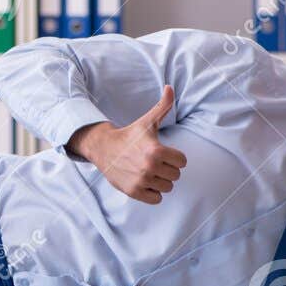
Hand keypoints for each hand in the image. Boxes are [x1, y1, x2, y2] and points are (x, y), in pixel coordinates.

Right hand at [66, 85, 186, 203]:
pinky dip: (153, 193)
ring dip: (160, 181)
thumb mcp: (147, 121)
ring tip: (148, 171)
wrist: (103, 148)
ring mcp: (141, 181)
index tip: (163, 152)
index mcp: (156, 150)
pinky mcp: (134, 192)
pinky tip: (145, 182)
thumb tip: (170, 87)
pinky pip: (156, 199)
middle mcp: (149, 167)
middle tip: (154, 162)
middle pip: (176, 175)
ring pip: (167, 188)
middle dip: (167, 169)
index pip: (182, 162)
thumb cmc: (129, 135)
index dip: (175, 156)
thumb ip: (163, 106)